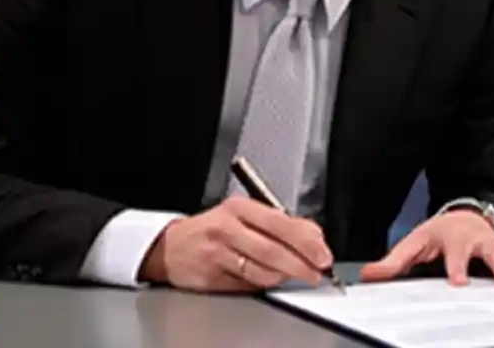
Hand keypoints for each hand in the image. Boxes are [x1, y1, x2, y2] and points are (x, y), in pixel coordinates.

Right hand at [139, 197, 332, 292]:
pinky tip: (269, 279)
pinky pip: (247, 285)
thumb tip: (314, 236)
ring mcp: (217, 254)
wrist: (171, 246)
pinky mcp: (211, 276)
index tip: (322, 254)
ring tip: (294, 275)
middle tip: (316, 273)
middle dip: (301, 265)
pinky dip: (264, 284)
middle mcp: (227, 228)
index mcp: (239, 208)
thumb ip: (280, 223)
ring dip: (284, 277)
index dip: (306, 242)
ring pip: (262, 271)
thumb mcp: (245, 215)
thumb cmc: (213, 229)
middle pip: (273, 250)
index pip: (281, 224)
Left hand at [360, 210, 493, 285]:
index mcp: (455, 239)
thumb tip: (369, 275)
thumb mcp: (415, 242)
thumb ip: (393, 261)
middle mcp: (478, 240)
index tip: (460, 282)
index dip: (458, 267)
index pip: (456, 255)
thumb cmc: (439, 233)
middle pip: (490, 253)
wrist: (464, 216)